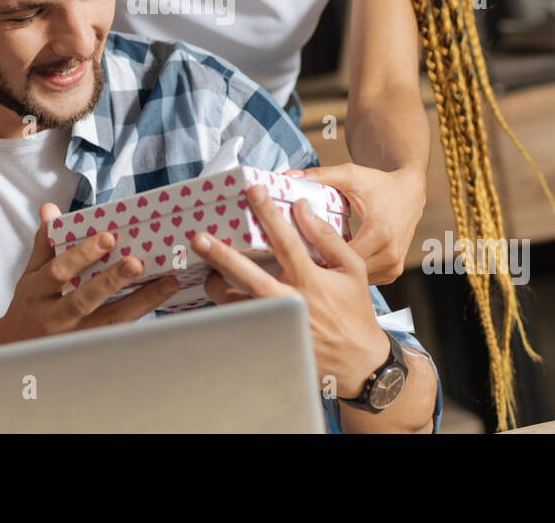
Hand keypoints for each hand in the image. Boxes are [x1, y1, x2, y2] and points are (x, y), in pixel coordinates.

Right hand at [0, 203, 179, 347]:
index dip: (82, 255)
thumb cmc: (31, 306)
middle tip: (137, 262)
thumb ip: (45, 243)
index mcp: (37, 292)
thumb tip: (50, 208)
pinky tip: (160, 301)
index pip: (58, 271)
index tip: (108, 237)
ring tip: (167, 283)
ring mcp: (73, 338)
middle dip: (111, 281)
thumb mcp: (31, 275)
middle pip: (83, 300)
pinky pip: (119, 334)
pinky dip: (141, 317)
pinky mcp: (90, 351)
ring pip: (109, 321)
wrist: (18, 353)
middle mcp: (54, 317)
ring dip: (140, 302)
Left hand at [193, 185, 390, 399]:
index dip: (268, 214)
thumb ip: (327, 237)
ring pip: (233, 303)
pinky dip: (226, 307)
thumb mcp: (353, 269)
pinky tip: (221, 296)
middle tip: (198, 239)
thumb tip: (303, 208)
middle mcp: (287, 301)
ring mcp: (274, 322)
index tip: (253, 192)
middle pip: (246, 275)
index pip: (285, 241)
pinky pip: (236, 321)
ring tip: (209, 271)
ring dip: (216, 284)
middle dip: (220, 256)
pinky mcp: (266, 339)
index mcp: (310, 280)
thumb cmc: (354, 310)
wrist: (357, 361)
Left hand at [285, 163, 425, 286]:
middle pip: (347, 270)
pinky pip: (364, 278)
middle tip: (297, 261)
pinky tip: (331, 265)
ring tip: (311, 265)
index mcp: (380, 232)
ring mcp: (393, 266)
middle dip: (323, 265)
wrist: (410, 193)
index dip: (317, 252)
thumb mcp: (350, 176)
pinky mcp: (392, 272)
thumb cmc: (378, 183)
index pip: (341, 253)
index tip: (296, 250)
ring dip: (335, 273)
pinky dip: (347, 273)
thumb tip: (288, 177)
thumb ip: (320, 176)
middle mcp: (390, 254)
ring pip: (355, 279)